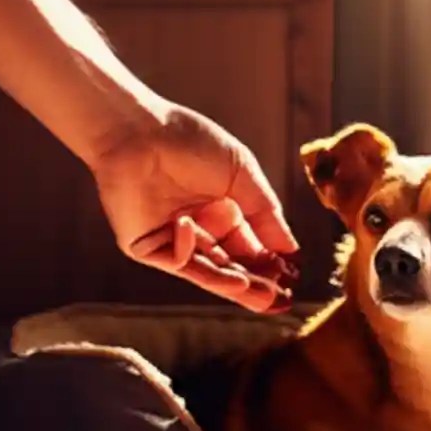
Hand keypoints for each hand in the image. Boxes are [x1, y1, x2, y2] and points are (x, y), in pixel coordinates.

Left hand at [89, 100, 299, 313]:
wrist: (138, 131)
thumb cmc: (192, 142)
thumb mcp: (242, 175)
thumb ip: (266, 214)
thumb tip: (291, 250)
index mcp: (221, 210)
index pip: (249, 246)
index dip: (269, 262)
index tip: (292, 276)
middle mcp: (199, 228)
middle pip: (231, 265)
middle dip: (256, 283)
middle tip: (281, 300)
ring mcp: (172, 240)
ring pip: (207, 272)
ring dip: (234, 285)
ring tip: (264, 297)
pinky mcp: (146, 247)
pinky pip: (177, 260)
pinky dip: (191, 251)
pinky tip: (194, 229)